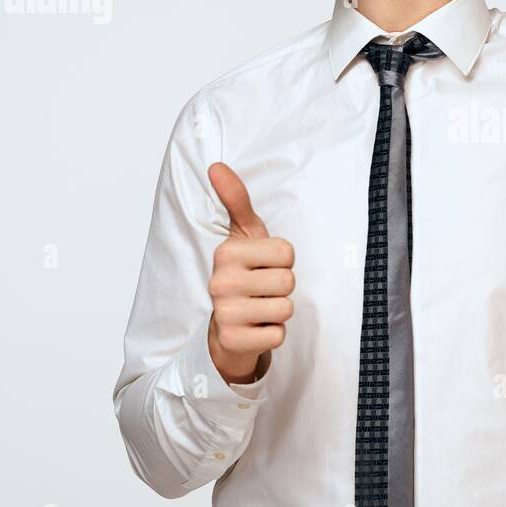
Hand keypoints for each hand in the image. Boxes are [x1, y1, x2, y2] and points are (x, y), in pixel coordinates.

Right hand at [206, 161, 294, 383]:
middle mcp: (220, 282)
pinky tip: (256, 328)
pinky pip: (278, 335)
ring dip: (279, 311)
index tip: (264, 266)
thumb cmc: (244, 274)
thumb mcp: (244, 235)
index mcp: (226, 253)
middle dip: (283, 287)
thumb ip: (236, 200)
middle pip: (288, 281)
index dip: (284, 261)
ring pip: (286, 308)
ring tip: (260, 308)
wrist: (228, 327)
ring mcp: (224, 313)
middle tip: (263, 290)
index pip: (287, 252)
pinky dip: (273, 333)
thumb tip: (216, 165)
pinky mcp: (233, 341)